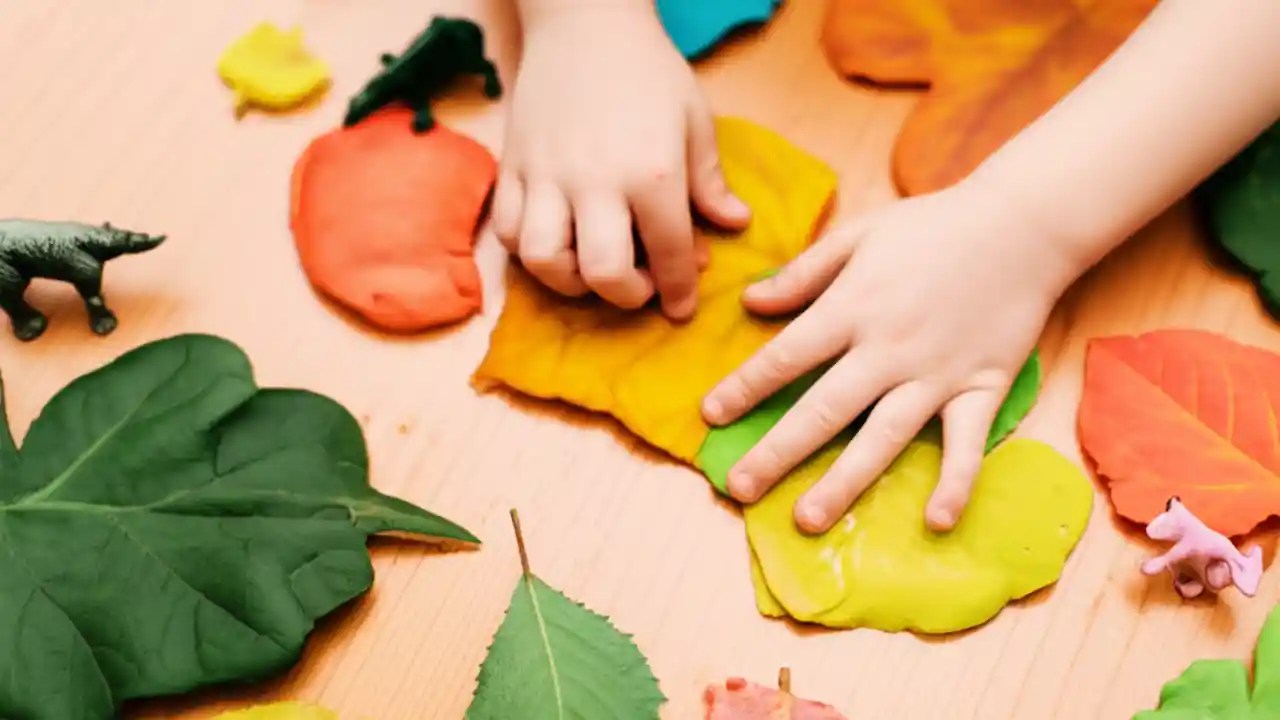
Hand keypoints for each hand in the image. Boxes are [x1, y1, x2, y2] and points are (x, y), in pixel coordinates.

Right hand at [494, 3, 750, 319]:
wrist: (584, 22)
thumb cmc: (648, 71)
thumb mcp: (694, 121)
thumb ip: (710, 181)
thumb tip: (734, 224)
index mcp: (653, 172)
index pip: (669, 253)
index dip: (680, 290)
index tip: (682, 308)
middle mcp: (597, 181)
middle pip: (603, 272)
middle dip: (626, 296)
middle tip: (639, 288)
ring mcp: (548, 176)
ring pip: (544, 261)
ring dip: (570, 282)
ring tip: (591, 271)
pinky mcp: (514, 167)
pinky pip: (509, 232)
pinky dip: (529, 253)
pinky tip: (555, 243)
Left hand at [701, 179, 1080, 533]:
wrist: (1022, 224)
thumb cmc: (933, 226)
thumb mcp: (859, 235)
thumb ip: (804, 272)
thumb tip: (750, 301)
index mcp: (852, 308)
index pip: (785, 357)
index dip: (744, 388)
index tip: (710, 417)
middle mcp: (887, 349)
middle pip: (822, 410)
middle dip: (776, 452)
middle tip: (739, 488)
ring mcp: (935, 375)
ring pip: (881, 438)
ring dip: (843, 483)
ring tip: (806, 520)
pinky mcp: (982, 388)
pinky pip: (966, 444)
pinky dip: (955, 483)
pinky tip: (935, 522)